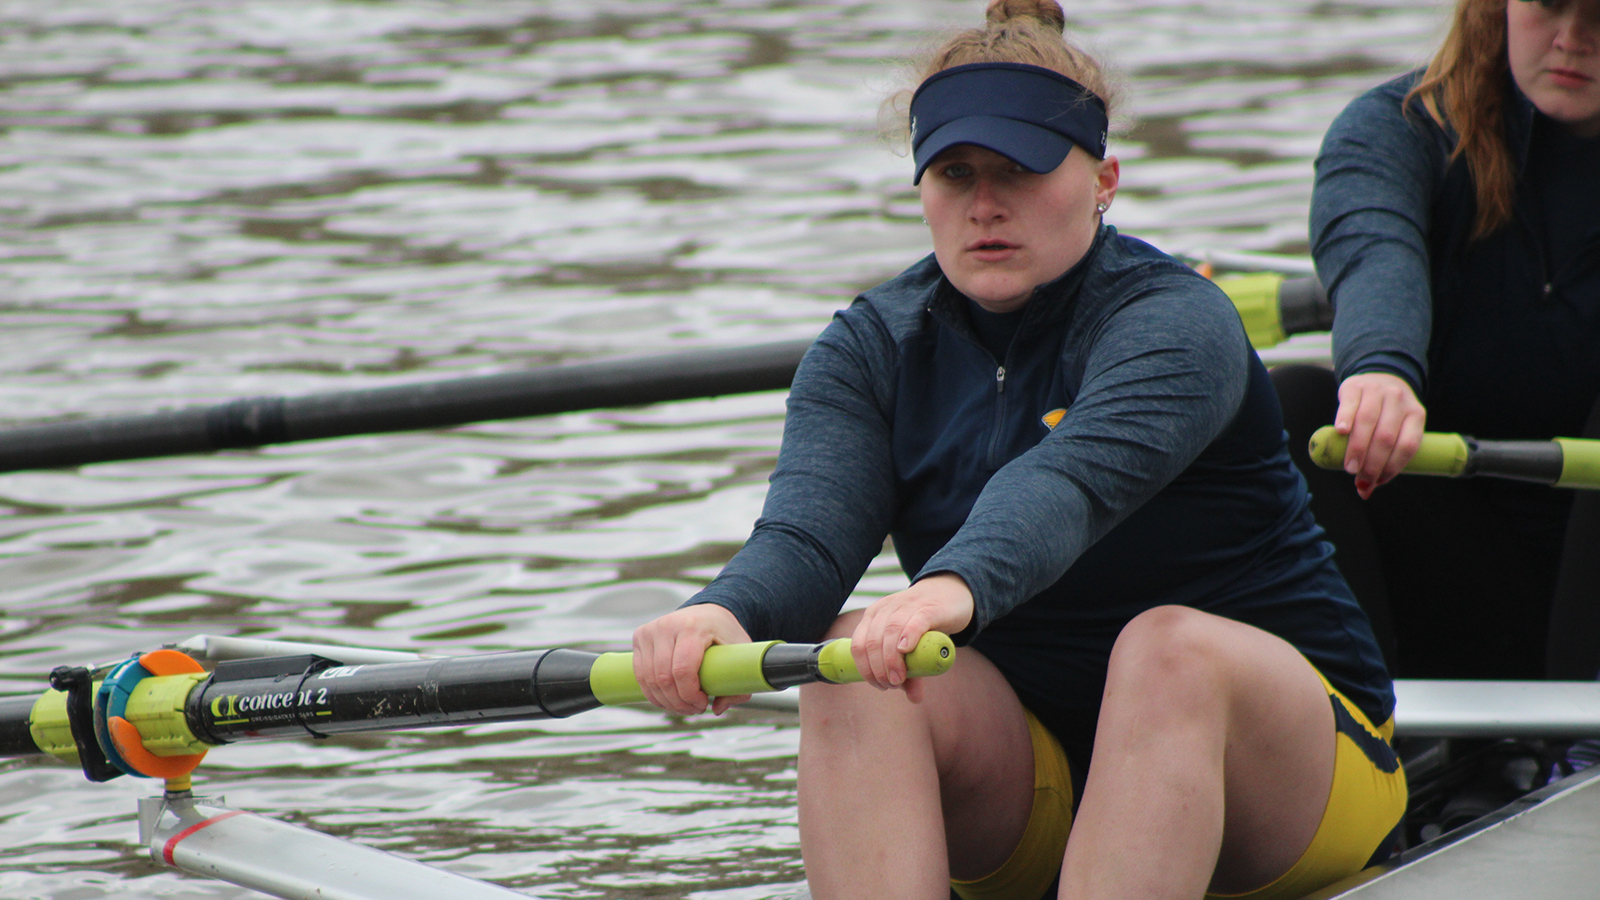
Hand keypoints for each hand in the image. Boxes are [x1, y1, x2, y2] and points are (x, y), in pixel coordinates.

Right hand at [632, 604, 752, 715]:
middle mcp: (667, 625)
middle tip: (695, 709)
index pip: (682, 670)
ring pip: (649, 679)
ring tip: (683, 706)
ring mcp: (650, 630)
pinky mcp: (640, 637)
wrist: (708, 612)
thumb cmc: (725, 634)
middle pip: (664, 678)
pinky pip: (640, 674)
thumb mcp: (740, 654)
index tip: (704, 703)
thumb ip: (738, 684)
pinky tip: (667, 700)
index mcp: (693, 627)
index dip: (690, 695)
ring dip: (665, 701)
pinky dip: (652, 693)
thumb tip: (717, 709)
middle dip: (679, 702)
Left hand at [851, 572, 972, 702]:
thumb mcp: (914, 645)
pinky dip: (908, 636)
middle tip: (892, 684)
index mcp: (874, 616)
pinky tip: (906, 650)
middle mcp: (886, 608)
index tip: (879, 685)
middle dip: (879, 669)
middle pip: (873, 641)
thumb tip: (914, 699)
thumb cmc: (926, 621)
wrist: (951, 592)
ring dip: (891, 660)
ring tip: (899, 679)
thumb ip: (912, 669)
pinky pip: (914, 621)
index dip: (865, 669)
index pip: (858, 644)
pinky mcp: (929, 608)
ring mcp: (907, 605)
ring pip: (890, 632)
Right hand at [1334, 372, 1426, 499]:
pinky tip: (1341, 432)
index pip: (1408, 445)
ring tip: (1349, 466)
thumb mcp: (1395, 429)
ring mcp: (1378, 390)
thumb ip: (1383, 456)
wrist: (1379, 376)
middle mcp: (1399, 401)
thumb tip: (1364, 492)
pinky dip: (1345, 418)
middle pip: (1386, 437)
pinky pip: (1351, 404)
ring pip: (1368, 422)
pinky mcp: (1356, 385)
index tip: (1377, 482)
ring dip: (1357, 448)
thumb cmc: (1385, 414)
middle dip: (1372, 463)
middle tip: (1359, 479)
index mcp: (1416, 415)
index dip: (1393, 467)